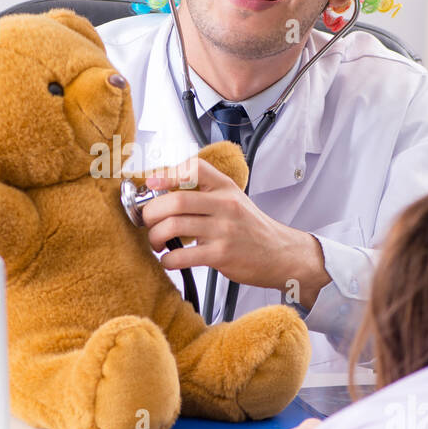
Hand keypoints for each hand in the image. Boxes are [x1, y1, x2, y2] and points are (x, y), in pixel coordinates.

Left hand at [139, 156, 327, 299]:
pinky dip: (168, 260)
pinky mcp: (221, 255)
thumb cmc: (251, 228)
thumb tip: (164, 192)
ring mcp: (224, 230)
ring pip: (174, 227)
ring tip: (156, 242)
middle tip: (147, 221)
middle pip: (176, 200)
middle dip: (151, 212)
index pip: (195, 168)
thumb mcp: (234, 200)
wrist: (280, 254)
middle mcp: (225, 205)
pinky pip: (182, 256)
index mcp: (226, 188)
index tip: (152, 183)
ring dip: (155, 236)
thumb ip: (206, 193)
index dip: (167, 174)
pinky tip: (169, 260)